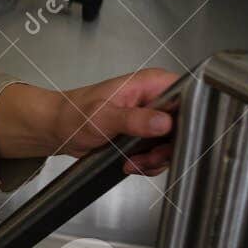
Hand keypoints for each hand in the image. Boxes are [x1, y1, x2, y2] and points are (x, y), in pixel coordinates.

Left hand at [51, 68, 179, 176]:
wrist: (59, 128)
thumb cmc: (74, 113)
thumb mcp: (103, 116)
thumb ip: (134, 119)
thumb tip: (163, 123)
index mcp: (152, 84)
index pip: (189, 99)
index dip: (186, 122)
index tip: (169, 139)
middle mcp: (156, 99)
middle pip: (184, 127)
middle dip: (166, 149)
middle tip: (146, 157)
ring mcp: (152, 117)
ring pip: (173, 144)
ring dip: (154, 160)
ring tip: (131, 161)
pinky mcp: (146, 134)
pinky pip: (160, 153)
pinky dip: (148, 164)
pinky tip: (130, 162)